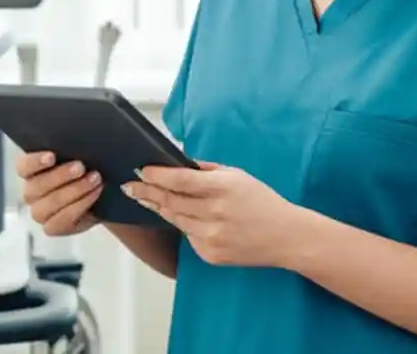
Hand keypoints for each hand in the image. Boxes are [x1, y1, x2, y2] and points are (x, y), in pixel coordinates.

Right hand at [16, 151, 103, 235]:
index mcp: (30, 171)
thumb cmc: (86, 168)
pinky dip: (80, 205)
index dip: (35, 162)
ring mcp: (40, 212)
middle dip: (60, 176)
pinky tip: (94, 194)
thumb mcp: (79, 154)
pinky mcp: (52, 227)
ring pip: (49, 204)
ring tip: (94, 179)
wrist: (105, 194)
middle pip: (36, 187)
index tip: (52, 156)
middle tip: (81, 167)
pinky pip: (61, 220)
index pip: (23, 166)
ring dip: (74, 191)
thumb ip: (71, 148)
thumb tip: (77, 139)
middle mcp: (31, 192)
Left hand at [124, 161, 297, 267]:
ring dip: (159, 208)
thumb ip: (206, 170)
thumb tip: (177, 163)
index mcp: (222, 189)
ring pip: (175, 219)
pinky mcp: (210, 254)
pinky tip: (182, 217)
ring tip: (145, 198)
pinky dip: (184, 225)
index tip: (142, 170)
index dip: (156, 176)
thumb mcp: (237, 175)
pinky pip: (188, 236)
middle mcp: (215, 213)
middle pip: (170, 202)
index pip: (179, 181)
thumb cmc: (262, 201)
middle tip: (130, 186)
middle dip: (147, 192)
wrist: (286, 237)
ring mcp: (212, 237)